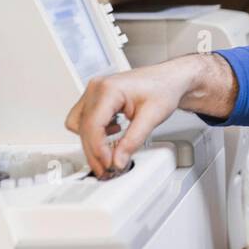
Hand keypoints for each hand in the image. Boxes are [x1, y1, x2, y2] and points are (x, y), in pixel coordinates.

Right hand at [64, 58, 198, 177]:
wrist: (170, 79)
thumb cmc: (163, 89)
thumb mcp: (152, 117)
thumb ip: (133, 140)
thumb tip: (118, 160)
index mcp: (108, 89)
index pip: (93, 125)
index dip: (98, 149)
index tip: (109, 164)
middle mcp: (96, 88)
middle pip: (84, 128)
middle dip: (95, 152)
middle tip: (109, 168)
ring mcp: (94, 92)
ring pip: (79, 125)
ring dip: (92, 142)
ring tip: (110, 155)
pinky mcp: (96, 98)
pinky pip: (84, 120)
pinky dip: (95, 133)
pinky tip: (112, 138)